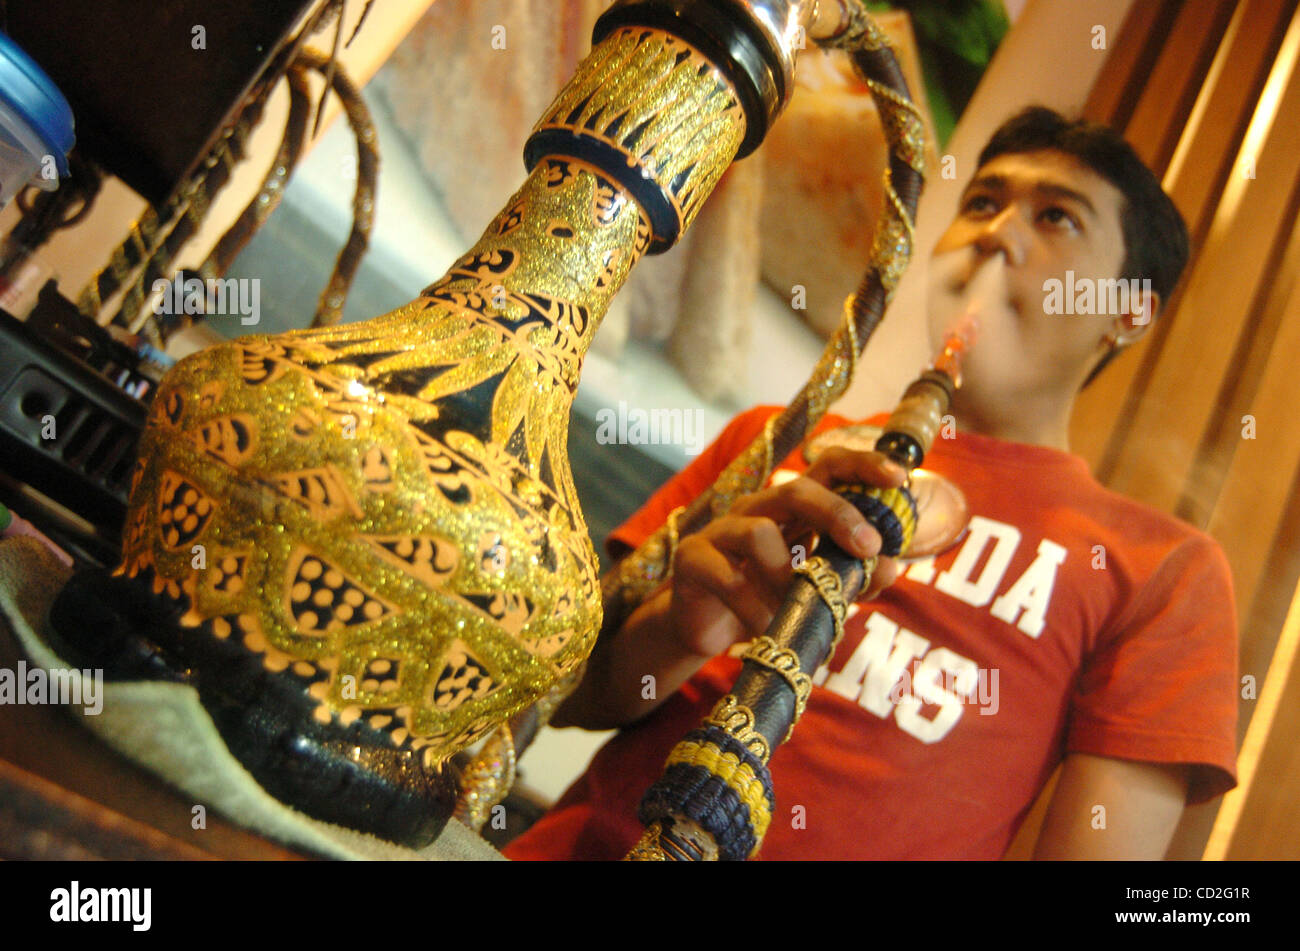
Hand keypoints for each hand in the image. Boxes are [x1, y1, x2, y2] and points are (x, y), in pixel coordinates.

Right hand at [667, 447, 906, 658]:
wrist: (706, 628)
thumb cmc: (766, 598)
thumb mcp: (816, 589)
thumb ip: (853, 577)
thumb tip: (888, 567)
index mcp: (791, 509)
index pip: (826, 469)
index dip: (862, 465)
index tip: (898, 477)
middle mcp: (757, 508)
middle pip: (796, 490)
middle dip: (837, 514)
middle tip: (867, 548)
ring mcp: (721, 530)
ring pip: (758, 532)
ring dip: (788, 576)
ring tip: (798, 608)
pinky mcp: (693, 558)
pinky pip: (730, 578)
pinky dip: (756, 608)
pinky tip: (769, 627)